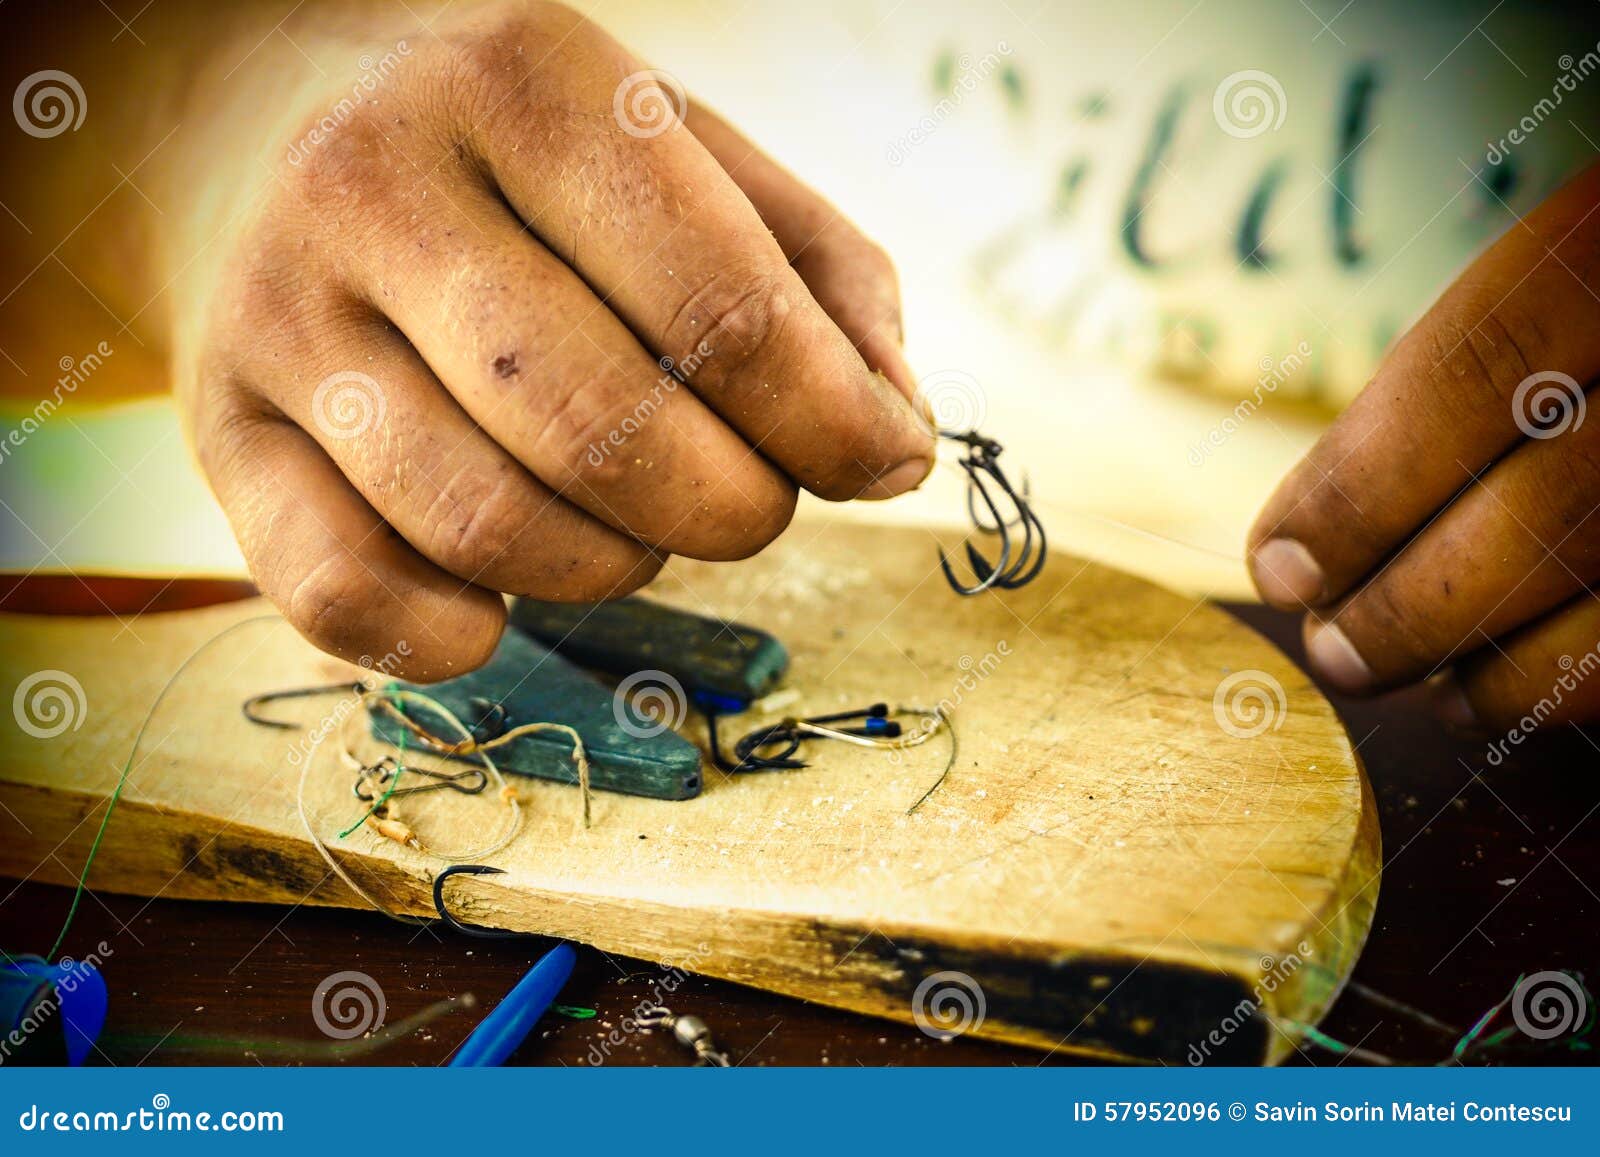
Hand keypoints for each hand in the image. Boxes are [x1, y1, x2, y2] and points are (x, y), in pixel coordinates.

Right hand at [158, 2, 929, 678]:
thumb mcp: (688, 156)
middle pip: (608, 431)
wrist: (261, 126)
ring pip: (489, 526)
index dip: (834, 424)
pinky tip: (501, 597)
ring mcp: (279, 311)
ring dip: (614, 569)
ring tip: (635, 522)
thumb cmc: (530, 165)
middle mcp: (376, 180)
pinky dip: (456, 636)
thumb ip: (820, 280)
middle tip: (748, 496)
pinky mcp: (218, 429)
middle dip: (732, 509)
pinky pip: (344, 596)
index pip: (722, 306)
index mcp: (524, 82)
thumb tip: (895, 440)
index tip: (880, 462)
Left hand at [1249, 162, 1599, 732]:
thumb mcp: (1537, 280)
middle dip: (1406, 604)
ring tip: (1380, 666)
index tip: (1276, 566)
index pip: (1468, 378)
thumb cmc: (1593, 309)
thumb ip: (1442, 391)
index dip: (1355, 492)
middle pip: (1546, 509)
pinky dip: (1549, 690)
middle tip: (1328, 644)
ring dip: (1472, 660)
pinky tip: (1475, 691)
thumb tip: (1300, 551)